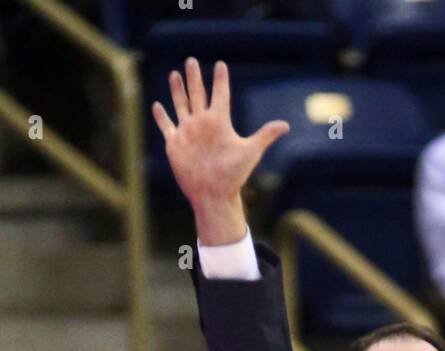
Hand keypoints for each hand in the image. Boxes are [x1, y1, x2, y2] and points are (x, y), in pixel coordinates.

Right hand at [151, 58, 289, 241]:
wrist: (214, 195)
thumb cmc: (233, 176)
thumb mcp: (250, 152)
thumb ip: (265, 135)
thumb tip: (286, 125)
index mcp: (219, 122)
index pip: (220, 94)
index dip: (220, 80)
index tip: (220, 64)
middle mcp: (202, 124)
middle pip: (197, 94)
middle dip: (194, 78)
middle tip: (191, 61)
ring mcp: (188, 133)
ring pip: (181, 105)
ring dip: (177, 91)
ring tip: (175, 74)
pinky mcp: (175, 144)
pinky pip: (166, 126)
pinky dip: (161, 116)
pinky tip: (158, 105)